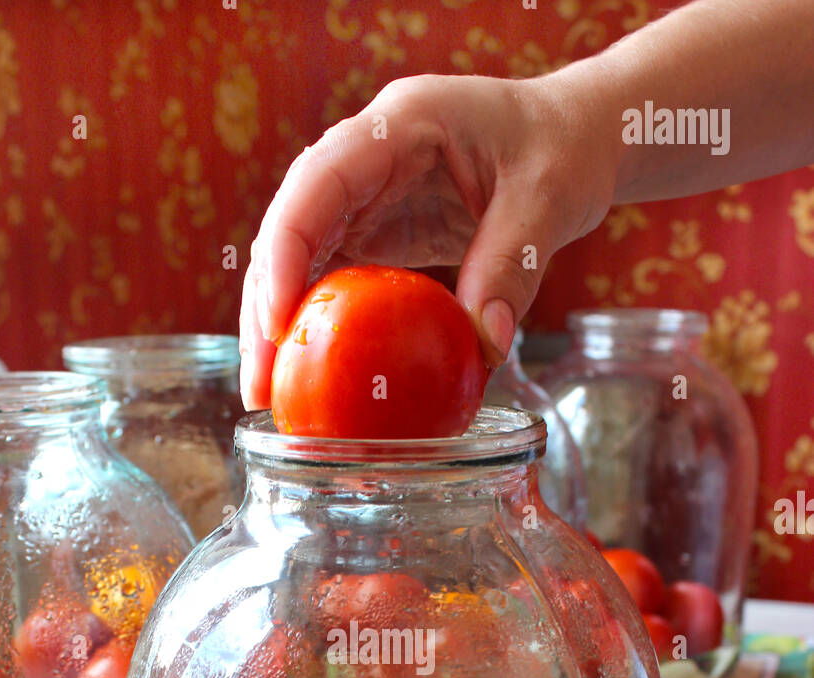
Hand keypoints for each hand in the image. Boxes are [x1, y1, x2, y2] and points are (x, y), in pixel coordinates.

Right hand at [239, 73, 617, 408]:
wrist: (573, 140)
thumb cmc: (561, 148)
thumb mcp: (547, 199)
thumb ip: (513, 266)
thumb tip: (485, 347)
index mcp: (397, 125)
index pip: (316, 184)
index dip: (284, 251)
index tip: (278, 322)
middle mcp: (364, 160)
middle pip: (289, 232)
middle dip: (264, 308)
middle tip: (259, 386)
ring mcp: (364, 200)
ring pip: (300, 263)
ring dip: (279, 329)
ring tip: (268, 397)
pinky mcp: (377, 237)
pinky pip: (334, 285)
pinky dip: (319, 331)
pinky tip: (310, 380)